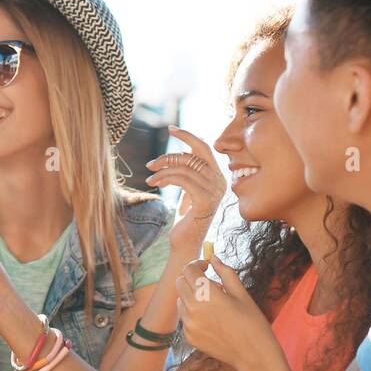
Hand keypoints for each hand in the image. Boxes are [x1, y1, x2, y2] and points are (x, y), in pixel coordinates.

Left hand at [146, 127, 225, 253]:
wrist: (186, 241)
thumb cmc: (185, 217)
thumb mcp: (188, 190)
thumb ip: (188, 173)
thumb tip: (177, 155)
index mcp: (217, 176)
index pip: (204, 148)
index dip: (188, 136)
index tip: (171, 129)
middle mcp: (220, 181)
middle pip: (193, 154)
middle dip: (170, 154)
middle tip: (150, 165)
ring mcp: (214, 190)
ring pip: (184, 167)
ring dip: (162, 171)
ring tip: (150, 179)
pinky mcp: (205, 199)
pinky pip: (182, 179)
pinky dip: (165, 178)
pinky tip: (155, 184)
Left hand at [176, 256, 282, 370]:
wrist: (254, 355)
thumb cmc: (253, 322)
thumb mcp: (242, 294)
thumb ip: (225, 273)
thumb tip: (213, 257)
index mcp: (207, 294)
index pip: (188, 269)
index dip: (197, 264)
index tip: (206, 266)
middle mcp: (193, 308)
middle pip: (180, 283)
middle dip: (192, 279)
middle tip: (210, 285)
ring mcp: (188, 324)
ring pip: (180, 300)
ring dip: (191, 296)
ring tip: (213, 305)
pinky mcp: (188, 337)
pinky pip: (185, 318)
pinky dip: (193, 313)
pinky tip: (212, 321)